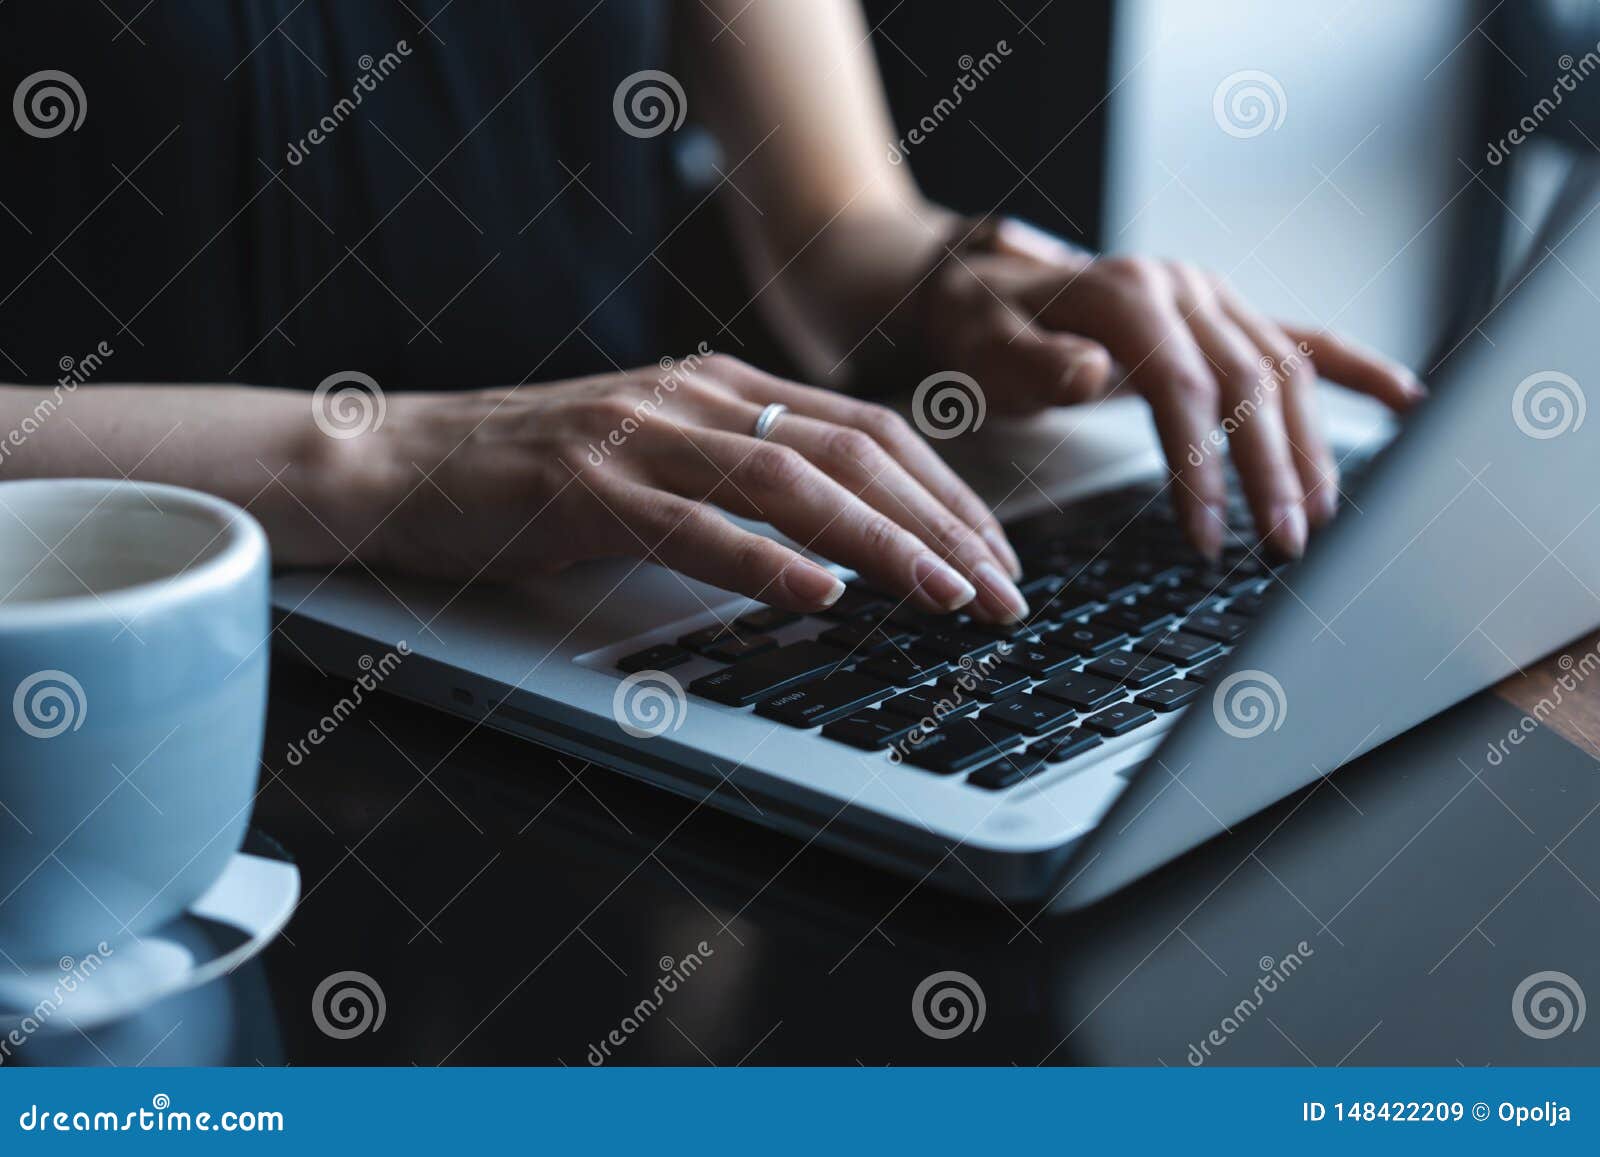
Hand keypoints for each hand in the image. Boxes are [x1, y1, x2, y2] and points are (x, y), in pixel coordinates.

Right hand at [357, 355, 1029, 620]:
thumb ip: (740, 477)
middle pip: (852, 454)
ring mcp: (638, 438)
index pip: (867, 432)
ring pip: (791, 486)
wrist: (397, 460)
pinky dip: (764, 562)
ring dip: (884, 545)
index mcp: (720, 389)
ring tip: (947, 596)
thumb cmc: (528, 471)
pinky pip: (693, 527)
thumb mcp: (654, 454)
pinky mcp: (583, 488)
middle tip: (1003, 590)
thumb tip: (838, 541)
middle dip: (944, 525)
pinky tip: (821, 594)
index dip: (945, 492)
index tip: (996, 551)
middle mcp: (693, 400)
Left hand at [918, 246, 1426, 557]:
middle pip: (1249, 382)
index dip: (1202, 465)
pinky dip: (1353, 370)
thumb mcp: (980, 344)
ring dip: (1309, 447)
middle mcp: (1180, 285)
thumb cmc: (977, 323)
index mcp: (1124, 292)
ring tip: (1317, 519)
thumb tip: (1093, 371)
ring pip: (1283, 370)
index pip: (1184, 387)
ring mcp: (1210, 296)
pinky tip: (1403, 400)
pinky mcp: (1223, 313)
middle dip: (1271, 471)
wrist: (980, 280)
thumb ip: (1031, 362)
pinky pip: (1299, 339)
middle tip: (1282, 547)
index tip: (1209, 538)